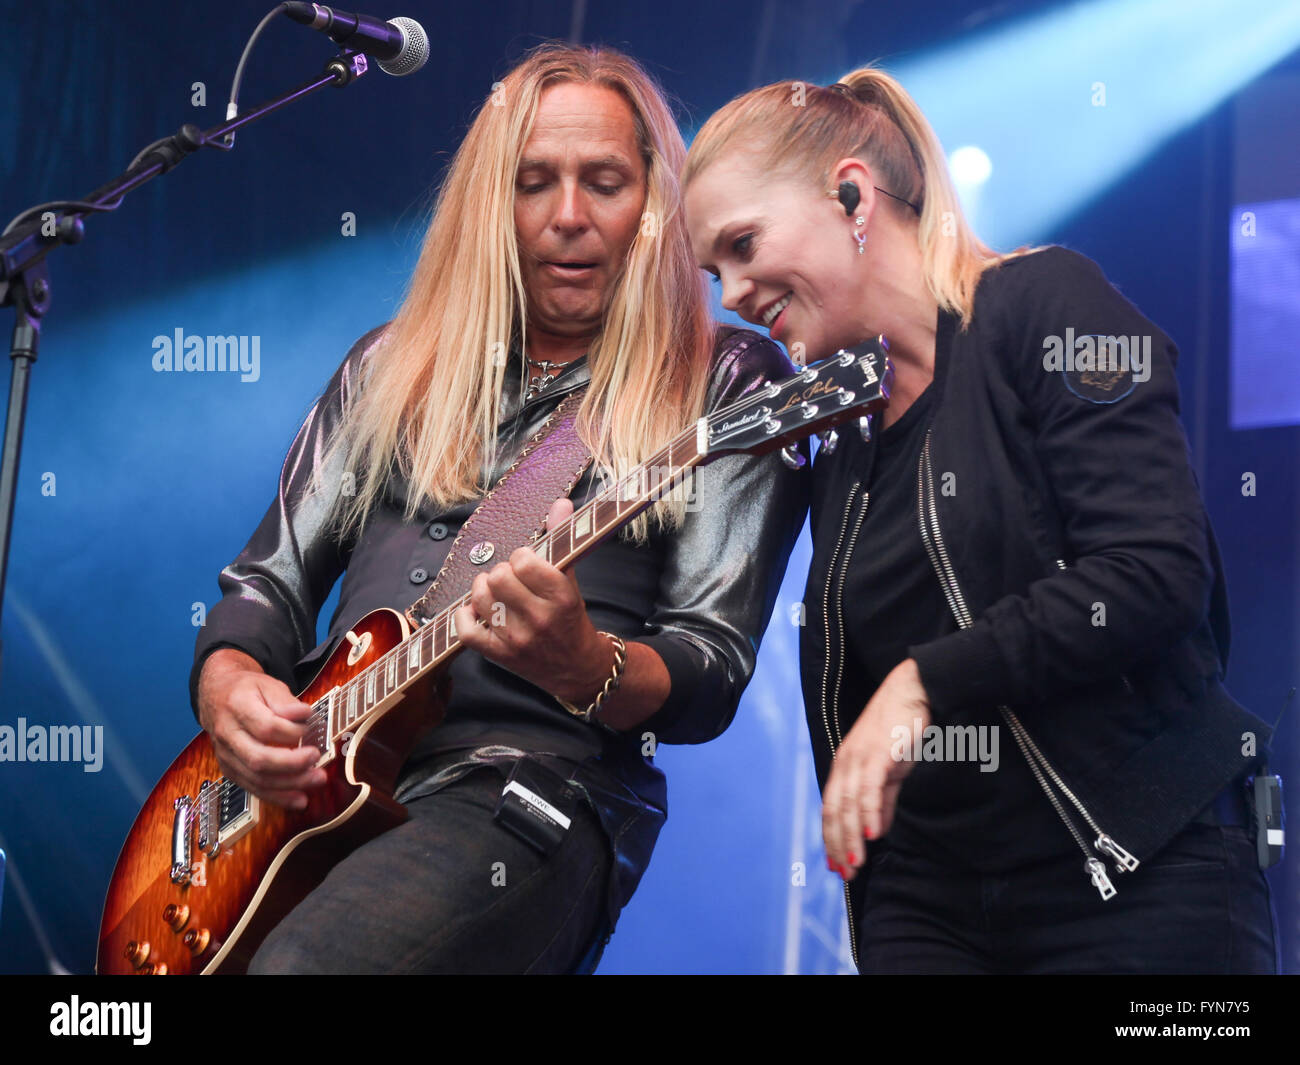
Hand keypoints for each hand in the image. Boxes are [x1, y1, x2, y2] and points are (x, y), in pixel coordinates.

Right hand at [197, 648, 325, 808]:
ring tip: (316, 779)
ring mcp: (226, 755)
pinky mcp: (230, 770)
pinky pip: (253, 788)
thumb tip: (304, 715)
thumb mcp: (269, 685)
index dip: (292, 732)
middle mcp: (227, 734)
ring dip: (290, 785)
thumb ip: (287, 702)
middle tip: (316, 758)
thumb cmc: (248, 691)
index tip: (312, 728)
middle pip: (259, 758)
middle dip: (292, 764)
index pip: (266, 727)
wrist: (217, 697)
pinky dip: (277, 796)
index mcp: (237, 707)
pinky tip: (298, 799)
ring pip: (256, 778)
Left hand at [454, 498, 614, 704]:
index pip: (524, 561)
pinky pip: (466, 631)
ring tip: (495, 592)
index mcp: (561, 596)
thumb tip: (560, 502)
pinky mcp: (499, 655)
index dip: (521, 557)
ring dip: (483, 589)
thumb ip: (563, 539)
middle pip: (499, 577)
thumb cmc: (571, 619)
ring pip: (480, 598)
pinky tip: (475, 610)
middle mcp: (539, 618)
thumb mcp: (572, 580)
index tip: (527, 564)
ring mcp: (517, 639)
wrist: (578, 668)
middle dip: (502, 572)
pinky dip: (464, 616)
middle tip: (511, 579)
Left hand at [822, 658, 930, 880]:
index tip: (836, 866)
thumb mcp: (891, 770)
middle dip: (837, 845)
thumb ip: (882, 801)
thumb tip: (875, 831)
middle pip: (833, 810)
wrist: (914, 690)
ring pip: (847, 804)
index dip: (832, 838)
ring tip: (855, 863)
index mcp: (845, 766)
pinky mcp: (878, 753)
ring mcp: (860, 757)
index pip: (831, 809)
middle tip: (845, 874)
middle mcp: (846, 762)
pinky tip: (872, 834)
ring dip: (850, 837)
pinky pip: (869, 788)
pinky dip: (868, 812)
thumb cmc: (902, 728)